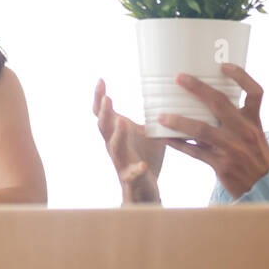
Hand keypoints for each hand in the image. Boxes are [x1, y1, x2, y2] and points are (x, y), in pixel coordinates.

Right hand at [94, 78, 164, 203]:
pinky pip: (131, 173)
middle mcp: (114, 145)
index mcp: (116, 133)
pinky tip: (142, 165)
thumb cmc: (145, 156)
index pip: (102, 113)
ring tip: (122, 121)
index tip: (101, 79)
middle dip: (104, 112)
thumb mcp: (147, 131)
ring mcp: (120, 161)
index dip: (99, 97)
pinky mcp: (131, 177)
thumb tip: (169, 91)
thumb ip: (151, 114)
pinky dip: (136, 169)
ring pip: (114, 147)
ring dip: (117, 134)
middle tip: (108, 97)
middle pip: (103, 127)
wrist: (145, 188)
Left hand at [156, 63, 268, 198]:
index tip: (223, 65)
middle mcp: (244, 131)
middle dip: (198, 88)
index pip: (254, 92)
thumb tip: (206, 101)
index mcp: (253, 121)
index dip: (241, 76)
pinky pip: (194, 152)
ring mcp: (233, 148)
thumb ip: (235, 118)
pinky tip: (164, 137)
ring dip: (179, 121)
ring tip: (162, 115)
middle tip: (178, 77)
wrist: (264, 187)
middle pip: (221, 104)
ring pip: (202, 130)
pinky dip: (178, 144)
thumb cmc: (254, 156)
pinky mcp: (222, 165)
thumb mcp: (253, 134)